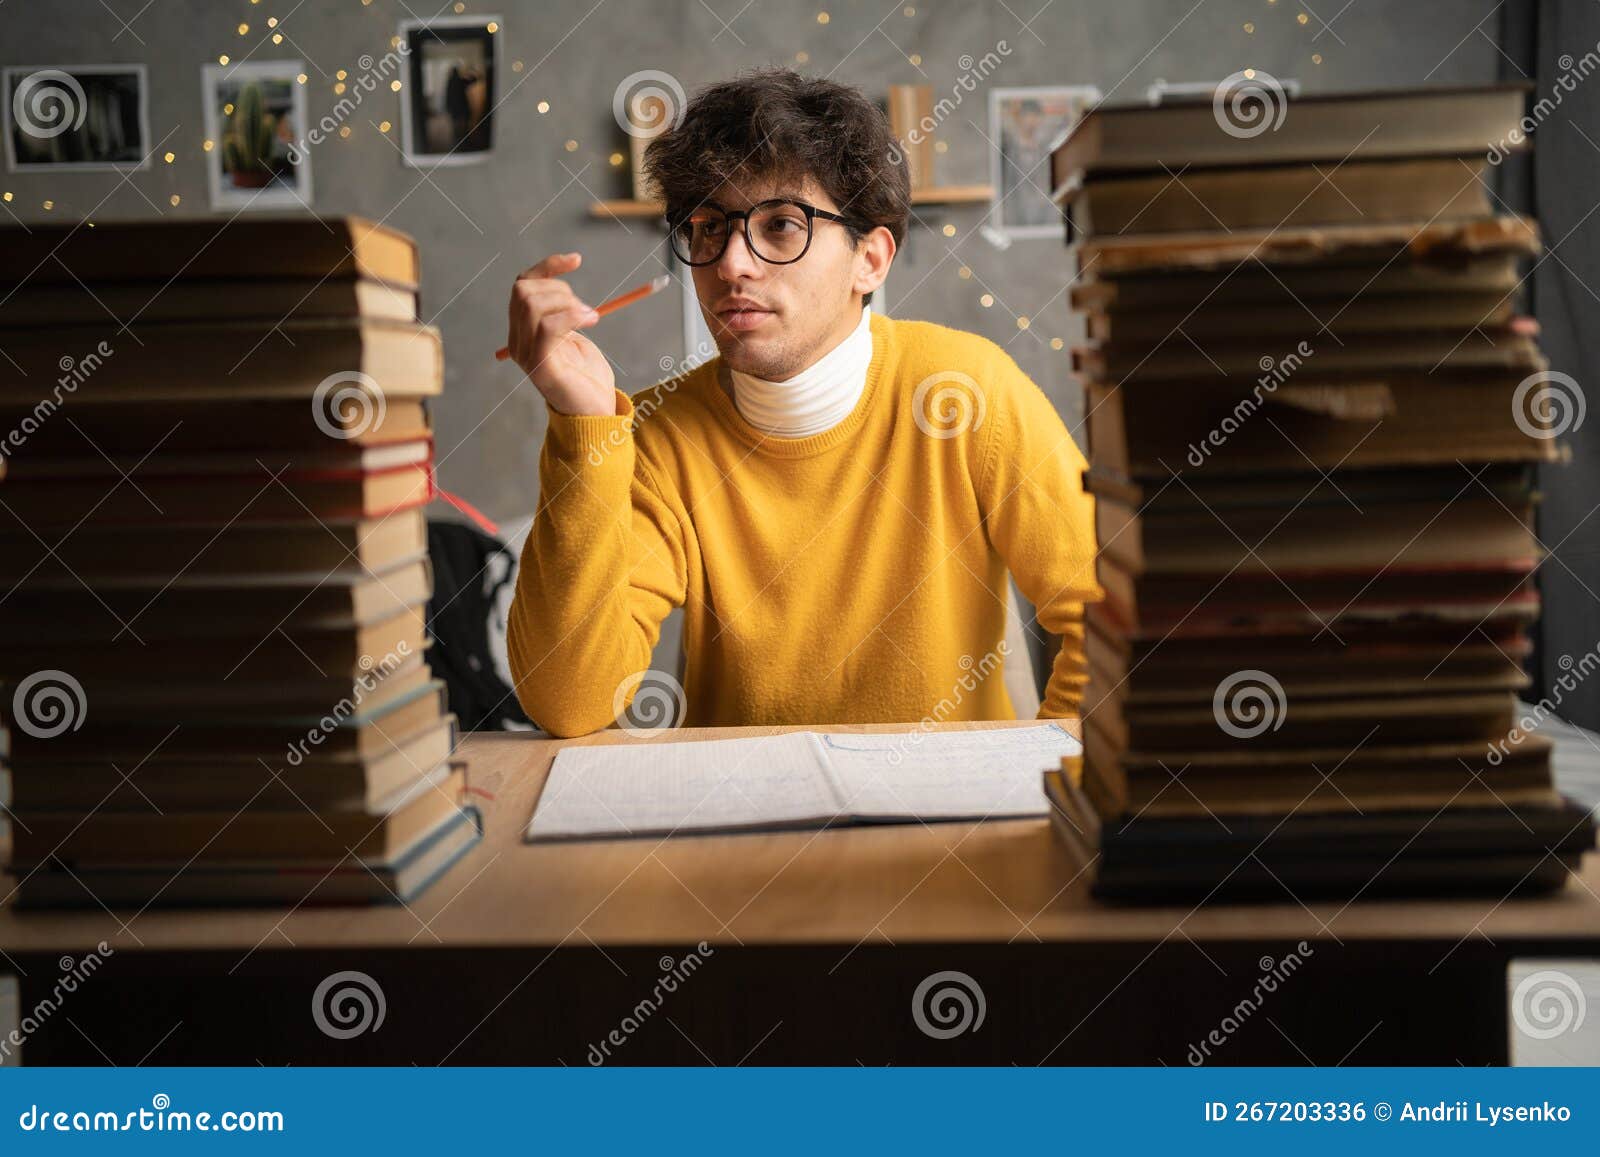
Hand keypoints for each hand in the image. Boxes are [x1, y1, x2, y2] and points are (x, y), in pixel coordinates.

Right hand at [506, 253, 614, 415]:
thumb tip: (562, 281)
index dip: (548, 267)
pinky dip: (571, 315)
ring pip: (533, 304)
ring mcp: (526, 355)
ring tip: (591, 318)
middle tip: (586, 310)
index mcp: (522, 331)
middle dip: (560, 288)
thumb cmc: (588, 376)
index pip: (522, 286)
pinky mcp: (540, 366)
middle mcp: (517, 342)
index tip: (577, 260)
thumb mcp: (574, 335)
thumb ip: (563, 312)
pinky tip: (590, 320)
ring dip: (569, 303)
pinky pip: (547, 326)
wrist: (596, 413)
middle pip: (524, 291)